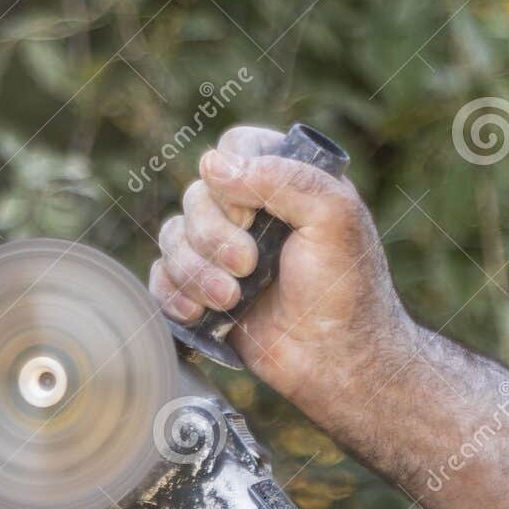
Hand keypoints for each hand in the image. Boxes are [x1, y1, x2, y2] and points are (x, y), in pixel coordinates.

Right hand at [151, 125, 411, 418]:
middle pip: (196, 195)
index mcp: (285, 181)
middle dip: (214, 237)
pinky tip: (200, 312)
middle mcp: (251, 212)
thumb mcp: (336, 217)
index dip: (232, 182)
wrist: (335, 361)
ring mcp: (223, 252)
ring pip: (173, 237)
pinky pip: (161, 276)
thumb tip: (213, 164)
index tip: (254, 218)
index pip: (235, 147)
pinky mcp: (204, 291)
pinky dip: (173, 294)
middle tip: (249, 267)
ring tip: (231, 300)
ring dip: (195, 271)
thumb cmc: (347, 291)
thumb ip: (284, 177)